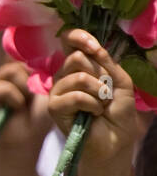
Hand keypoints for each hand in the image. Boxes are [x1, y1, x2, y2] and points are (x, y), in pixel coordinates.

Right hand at [0, 61, 50, 151]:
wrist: (28, 134)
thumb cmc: (42, 113)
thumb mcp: (49, 86)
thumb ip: (46, 69)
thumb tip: (49, 52)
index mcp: (22, 67)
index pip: (23, 50)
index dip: (32, 56)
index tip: (42, 68)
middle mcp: (7, 71)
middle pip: (20, 59)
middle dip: (32, 76)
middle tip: (36, 93)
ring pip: (12, 71)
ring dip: (24, 87)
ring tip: (26, 101)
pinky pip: (4, 88)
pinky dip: (15, 98)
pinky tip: (17, 108)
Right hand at [48, 30, 143, 165]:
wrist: (116, 138)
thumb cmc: (118, 111)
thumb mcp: (121, 82)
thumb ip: (108, 64)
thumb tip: (94, 49)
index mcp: (79, 65)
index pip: (69, 40)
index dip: (79, 37)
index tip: (95, 48)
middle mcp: (65, 75)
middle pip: (77, 57)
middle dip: (100, 75)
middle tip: (105, 92)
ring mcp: (58, 91)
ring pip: (78, 77)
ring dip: (99, 92)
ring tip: (101, 105)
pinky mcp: (54, 107)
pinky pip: (75, 96)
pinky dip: (92, 104)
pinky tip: (93, 113)